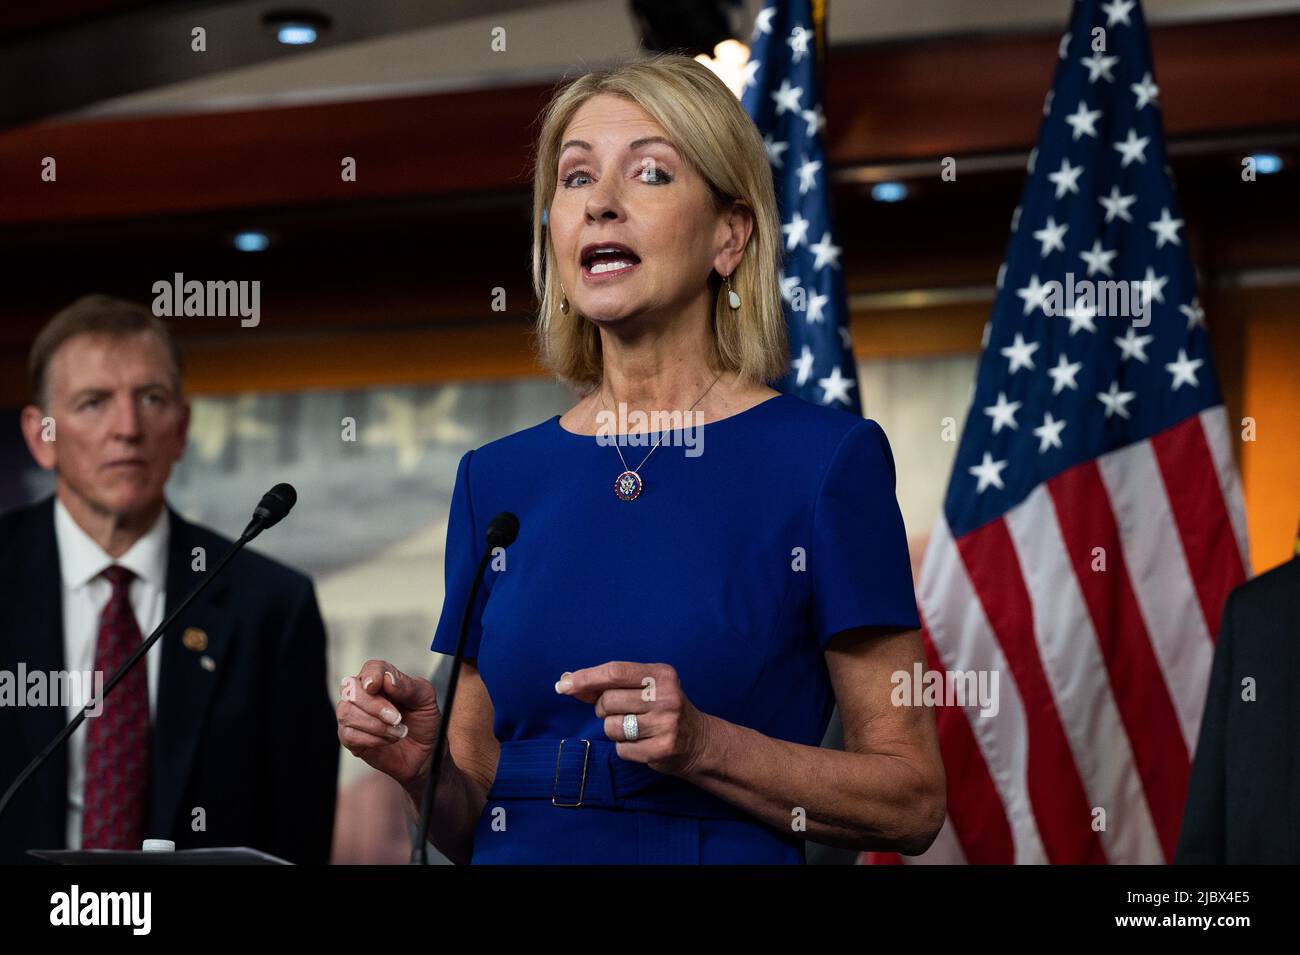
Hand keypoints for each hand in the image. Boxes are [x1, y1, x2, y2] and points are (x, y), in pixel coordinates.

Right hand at [337, 660, 441, 788]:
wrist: (424, 752)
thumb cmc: (423, 722)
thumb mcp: (426, 700)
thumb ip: (409, 686)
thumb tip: (388, 679)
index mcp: (383, 680)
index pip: (371, 668)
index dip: (371, 675)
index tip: (375, 685)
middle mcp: (364, 694)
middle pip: (352, 690)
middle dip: (375, 706)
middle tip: (397, 718)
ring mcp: (354, 715)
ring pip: (347, 712)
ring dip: (376, 725)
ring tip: (398, 732)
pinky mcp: (350, 737)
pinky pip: (349, 734)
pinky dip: (371, 739)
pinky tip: (387, 740)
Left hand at [556, 661, 712, 777]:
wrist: (699, 742)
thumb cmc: (662, 710)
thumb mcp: (645, 688)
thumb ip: (610, 684)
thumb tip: (568, 683)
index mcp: (661, 674)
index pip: (614, 672)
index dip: (585, 678)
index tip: (563, 685)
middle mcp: (666, 696)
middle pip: (608, 700)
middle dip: (604, 709)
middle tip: (622, 712)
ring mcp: (666, 723)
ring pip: (612, 727)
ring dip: (615, 730)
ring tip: (636, 729)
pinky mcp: (662, 748)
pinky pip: (621, 749)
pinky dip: (625, 748)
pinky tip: (643, 744)